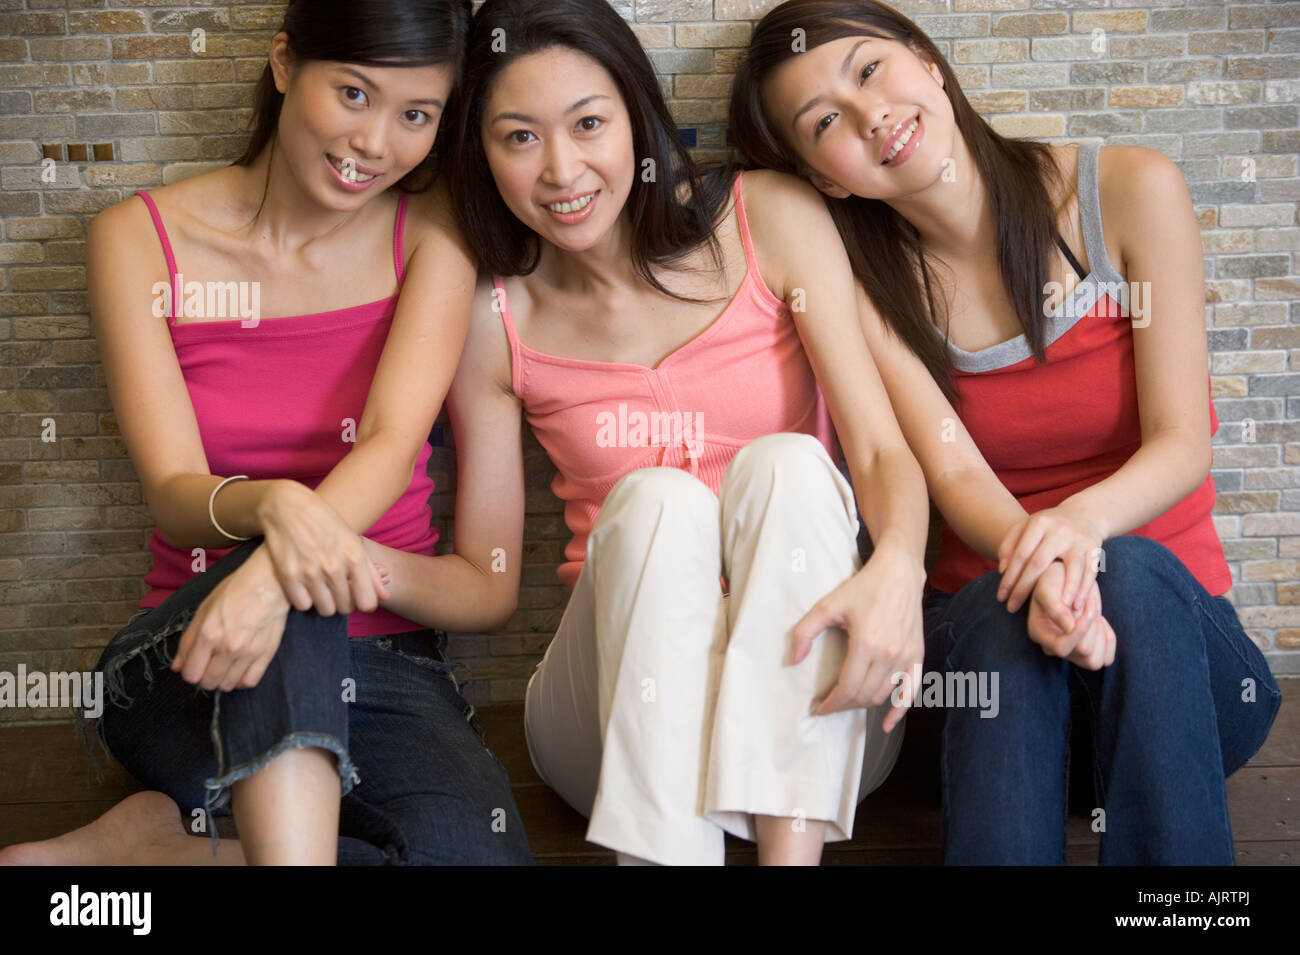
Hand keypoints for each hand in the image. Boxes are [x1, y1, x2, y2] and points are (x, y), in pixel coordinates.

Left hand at [170, 545, 291, 690]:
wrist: (269, 582)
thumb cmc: (236, 590)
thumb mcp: (204, 609)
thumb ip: (188, 640)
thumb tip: (178, 666)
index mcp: (208, 634)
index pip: (191, 674)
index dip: (189, 672)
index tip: (194, 665)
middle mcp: (227, 647)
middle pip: (208, 683)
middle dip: (204, 677)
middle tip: (209, 665)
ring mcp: (248, 653)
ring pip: (228, 685)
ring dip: (222, 680)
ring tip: (224, 667)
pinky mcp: (266, 654)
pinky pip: (249, 682)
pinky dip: (241, 681)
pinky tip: (240, 670)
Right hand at [256, 480, 390, 615]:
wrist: (286, 506)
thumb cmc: (324, 523)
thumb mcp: (353, 541)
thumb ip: (371, 571)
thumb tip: (386, 597)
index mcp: (354, 556)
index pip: (367, 602)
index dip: (363, 603)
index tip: (357, 596)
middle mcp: (333, 566)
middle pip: (345, 608)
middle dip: (343, 602)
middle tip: (336, 589)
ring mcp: (310, 572)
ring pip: (325, 610)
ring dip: (325, 602)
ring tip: (321, 588)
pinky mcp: (288, 575)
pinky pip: (303, 605)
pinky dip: (304, 599)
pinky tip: (305, 586)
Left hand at [791, 541, 923, 732]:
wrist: (898, 573)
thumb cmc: (863, 588)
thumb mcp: (827, 605)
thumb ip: (805, 632)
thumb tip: (794, 661)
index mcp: (867, 643)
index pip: (847, 688)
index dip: (831, 703)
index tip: (818, 708)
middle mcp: (889, 654)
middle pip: (864, 695)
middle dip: (843, 705)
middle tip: (829, 703)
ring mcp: (906, 656)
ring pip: (882, 695)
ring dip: (862, 704)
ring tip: (846, 700)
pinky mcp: (917, 655)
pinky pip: (911, 691)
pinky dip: (899, 711)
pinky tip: (887, 724)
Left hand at [997, 505, 1103, 614]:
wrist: (1084, 514)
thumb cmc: (1048, 528)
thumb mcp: (1026, 528)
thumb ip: (1009, 546)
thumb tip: (1003, 571)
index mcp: (1039, 523)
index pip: (1020, 554)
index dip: (1009, 577)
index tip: (1000, 597)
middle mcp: (1059, 530)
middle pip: (1039, 563)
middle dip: (1023, 588)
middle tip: (1012, 608)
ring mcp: (1079, 539)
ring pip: (1071, 568)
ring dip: (1063, 591)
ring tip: (1054, 611)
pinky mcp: (1095, 548)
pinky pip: (1091, 572)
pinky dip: (1084, 590)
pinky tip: (1076, 607)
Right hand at [1026, 561, 1115, 670]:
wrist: (1068, 576)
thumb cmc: (1055, 578)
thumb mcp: (1049, 586)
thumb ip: (1055, 606)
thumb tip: (1068, 628)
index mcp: (1037, 633)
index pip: (1061, 648)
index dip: (1079, 629)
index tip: (1084, 604)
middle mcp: (1051, 647)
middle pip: (1083, 652)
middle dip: (1091, 625)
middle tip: (1087, 601)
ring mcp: (1070, 652)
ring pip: (1095, 661)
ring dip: (1100, 634)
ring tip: (1092, 612)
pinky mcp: (1087, 651)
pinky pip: (1106, 658)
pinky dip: (1108, 639)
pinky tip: (1099, 622)